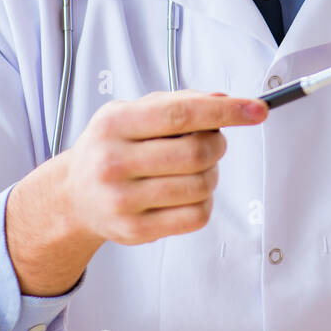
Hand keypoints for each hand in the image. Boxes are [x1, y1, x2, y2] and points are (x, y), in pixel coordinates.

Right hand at [5, 89, 266, 295]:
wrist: (73, 195)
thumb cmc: (112, 147)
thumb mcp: (132, 113)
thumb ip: (178, 103)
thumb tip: (224, 100)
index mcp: (114, 122)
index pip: (182, 113)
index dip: (226, 111)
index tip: (257, 110)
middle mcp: (113, 161)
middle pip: (196, 152)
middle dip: (218, 145)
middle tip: (213, 143)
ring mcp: (122, 200)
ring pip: (200, 186)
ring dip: (212, 174)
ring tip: (196, 169)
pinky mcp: (134, 231)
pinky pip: (195, 216)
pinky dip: (204, 202)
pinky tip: (189, 193)